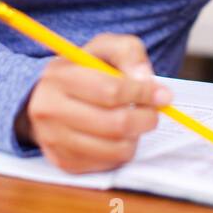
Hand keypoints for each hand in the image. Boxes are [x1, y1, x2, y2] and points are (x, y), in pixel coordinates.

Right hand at [17, 34, 172, 173]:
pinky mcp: (63, 162)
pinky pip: (107, 164)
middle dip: (146, 118)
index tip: (162, 94)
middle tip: (153, 112)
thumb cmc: (83, 70)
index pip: (111, 91)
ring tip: (134, 122)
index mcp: (59, 76)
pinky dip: (121, 151)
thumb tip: (145, 79)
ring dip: (135, 136)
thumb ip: (128, 53)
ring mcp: (53, 139)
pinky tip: (118, 136)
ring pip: (114, 149)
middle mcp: (49, 110)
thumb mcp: (105, 47)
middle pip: (114, 124)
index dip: (143, 93)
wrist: (50, 96)